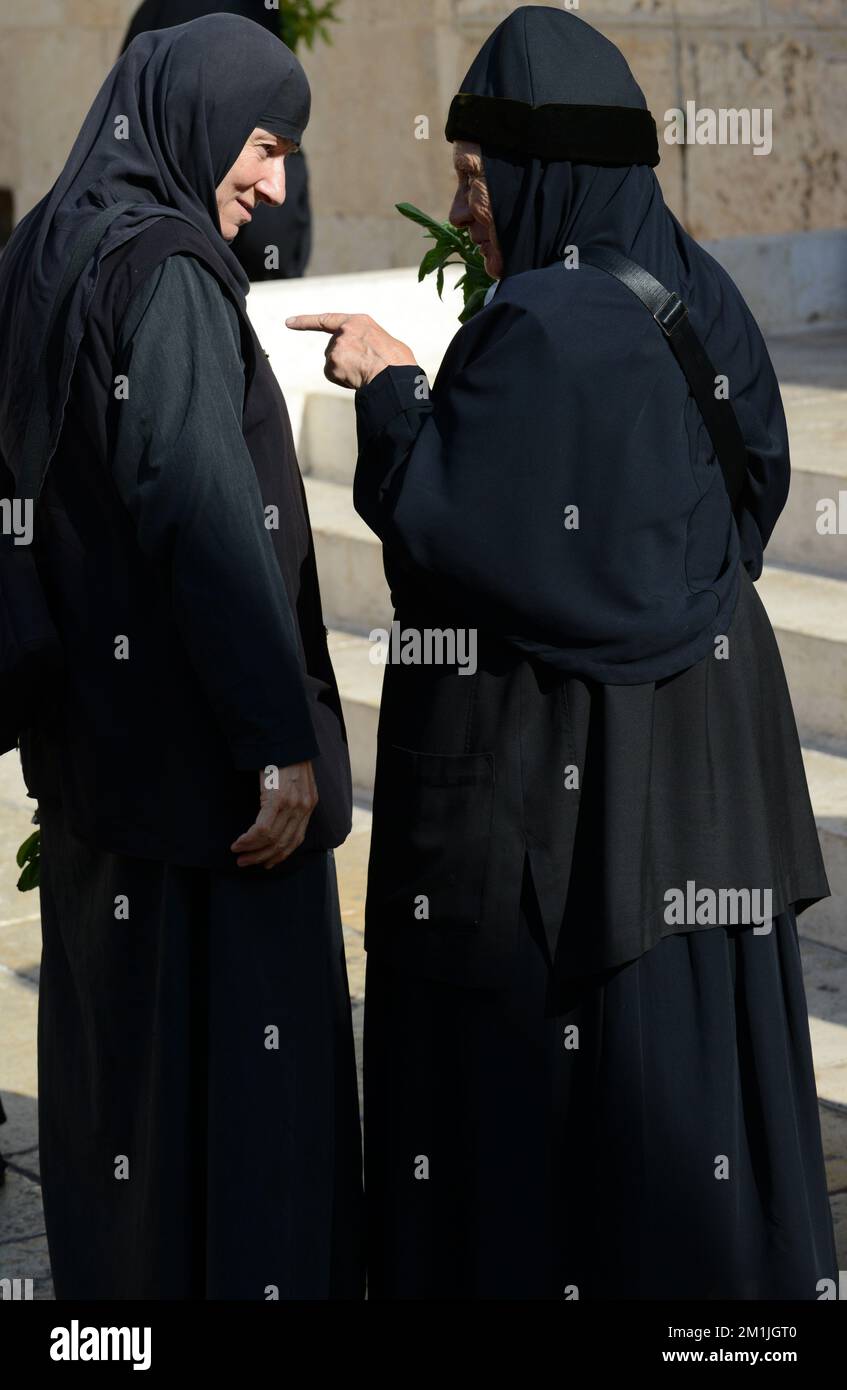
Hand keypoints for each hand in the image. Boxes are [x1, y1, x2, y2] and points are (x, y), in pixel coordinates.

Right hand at [230, 761, 318, 869]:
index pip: (297, 839)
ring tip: (239, 854)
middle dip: (263, 857)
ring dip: (253, 850)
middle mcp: (304, 807)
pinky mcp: (277, 799)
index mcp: (309, 804)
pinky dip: (249, 839)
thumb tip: (274, 818)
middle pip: (284, 843)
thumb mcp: (293, 781)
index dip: (281, 854)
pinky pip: (262, 829)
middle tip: (246, 863)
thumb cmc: (282, 757)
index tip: (267, 862)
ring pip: (271, 839)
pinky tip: (239, 842)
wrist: (281, 737)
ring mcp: (292, 804)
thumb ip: (290, 799)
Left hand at [285, 312, 415, 389]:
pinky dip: (343, 380)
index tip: (289, 322)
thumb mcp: (383, 341)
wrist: (394, 374)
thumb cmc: (397, 362)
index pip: (326, 320)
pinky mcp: (332, 362)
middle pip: (333, 349)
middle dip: (343, 361)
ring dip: (345, 371)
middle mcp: (344, 331)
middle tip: (364, 368)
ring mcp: (337, 346)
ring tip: (364, 372)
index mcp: (358, 322)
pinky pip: (333, 375)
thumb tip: (362, 356)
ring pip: (333, 363)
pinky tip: (357, 379)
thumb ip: (365, 342)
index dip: (306, 321)